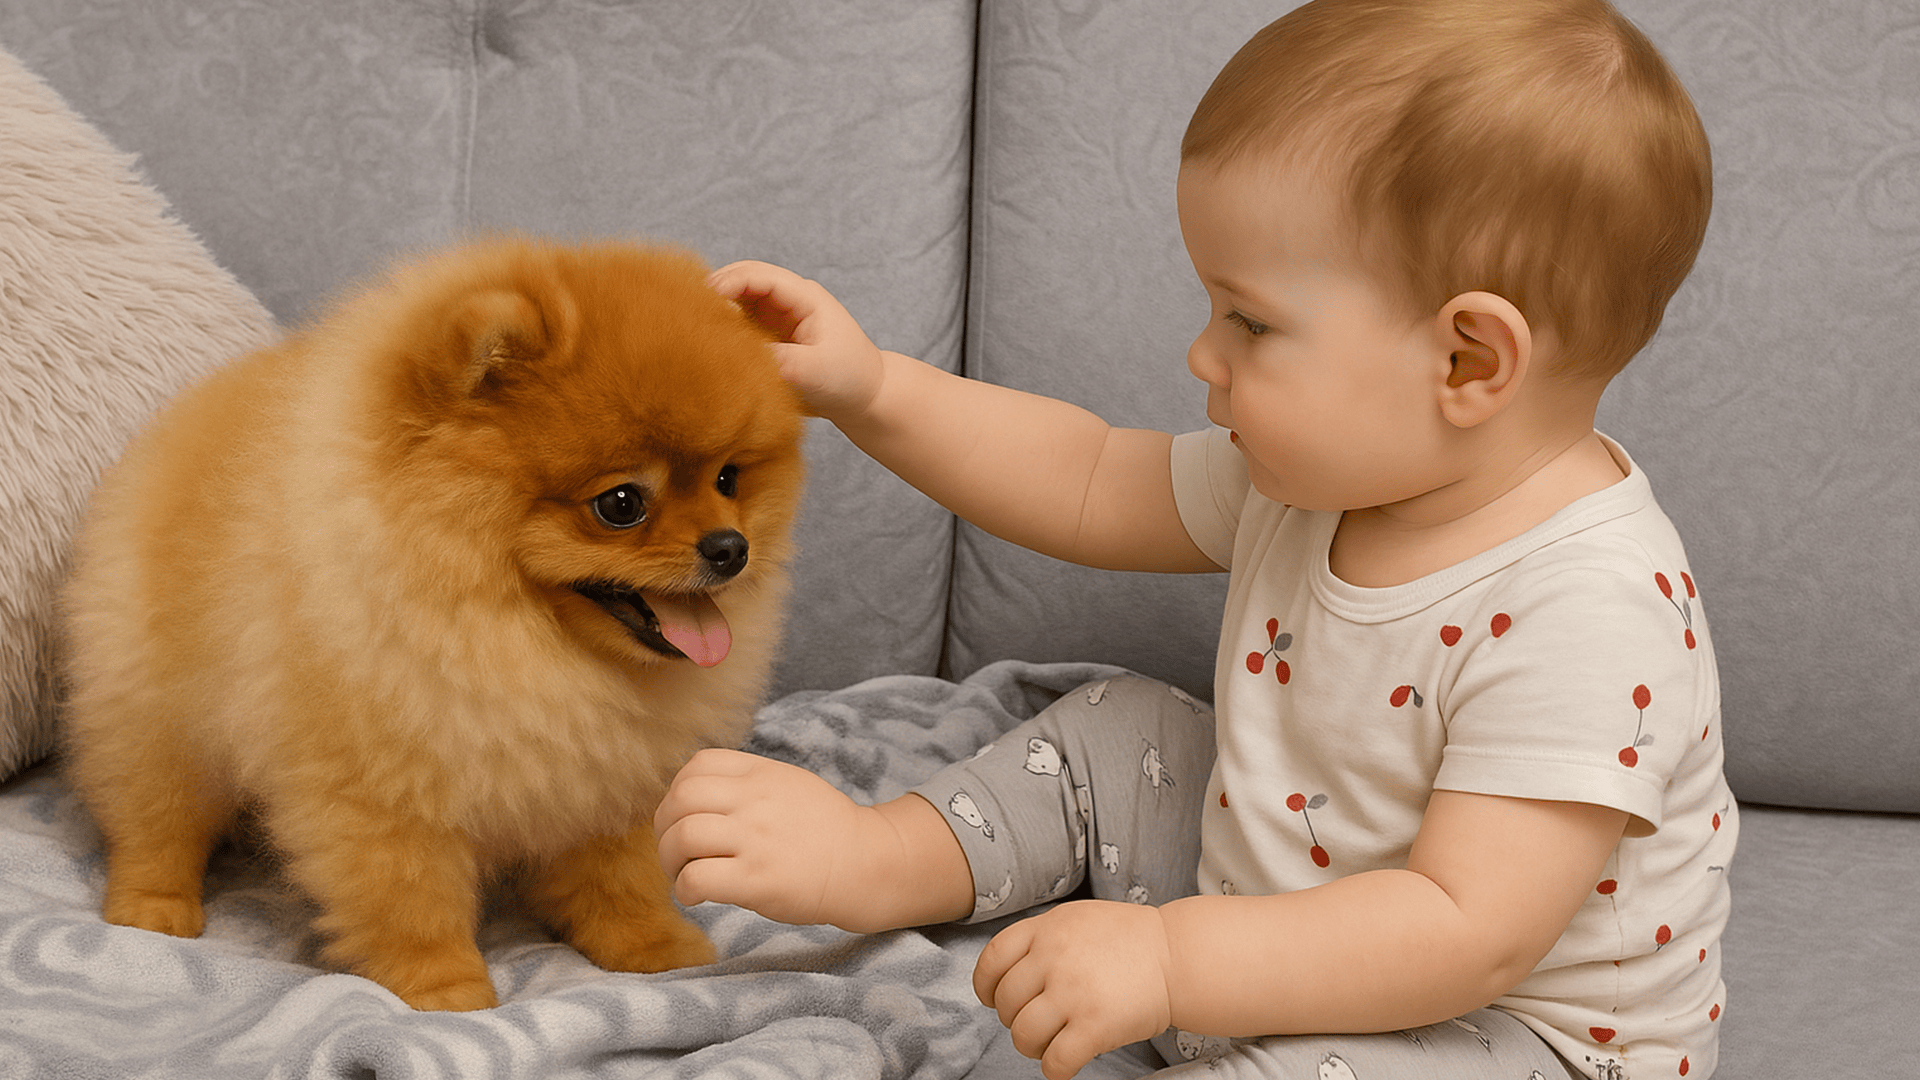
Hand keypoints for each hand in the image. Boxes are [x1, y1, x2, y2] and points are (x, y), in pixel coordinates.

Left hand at [653, 748, 872, 927]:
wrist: (864, 863)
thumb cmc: (824, 829)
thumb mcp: (789, 783)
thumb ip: (746, 781)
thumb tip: (693, 794)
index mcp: (761, 774)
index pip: (698, 765)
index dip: (678, 791)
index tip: (685, 816)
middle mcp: (755, 801)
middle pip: (680, 799)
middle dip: (664, 827)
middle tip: (674, 849)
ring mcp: (755, 840)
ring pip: (682, 837)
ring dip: (669, 859)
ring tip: (683, 873)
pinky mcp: (756, 880)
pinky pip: (697, 878)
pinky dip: (684, 889)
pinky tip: (696, 895)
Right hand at [708, 260, 886, 423]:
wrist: (867, 400)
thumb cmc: (849, 380)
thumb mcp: (812, 371)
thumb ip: (774, 360)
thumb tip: (733, 354)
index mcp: (805, 297)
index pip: (759, 276)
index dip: (728, 283)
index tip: (704, 302)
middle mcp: (789, 300)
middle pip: (743, 280)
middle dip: (715, 291)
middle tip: (688, 311)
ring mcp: (779, 317)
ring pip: (738, 300)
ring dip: (717, 308)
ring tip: (693, 326)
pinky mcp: (772, 337)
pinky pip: (740, 324)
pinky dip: (723, 328)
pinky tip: (708, 343)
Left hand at [973, 901, 1175, 1079]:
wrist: (1178, 956)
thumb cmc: (1130, 940)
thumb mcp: (1078, 919)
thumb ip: (1043, 938)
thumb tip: (1007, 973)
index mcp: (1047, 929)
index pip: (992, 960)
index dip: (985, 986)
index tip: (993, 998)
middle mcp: (1054, 958)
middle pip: (1004, 1002)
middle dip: (1013, 1019)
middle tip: (1037, 1022)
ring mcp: (1073, 992)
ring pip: (1022, 1035)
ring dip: (1031, 1046)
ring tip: (1051, 1042)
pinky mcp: (1095, 1025)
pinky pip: (1055, 1061)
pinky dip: (1054, 1069)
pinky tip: (1067, 1061)